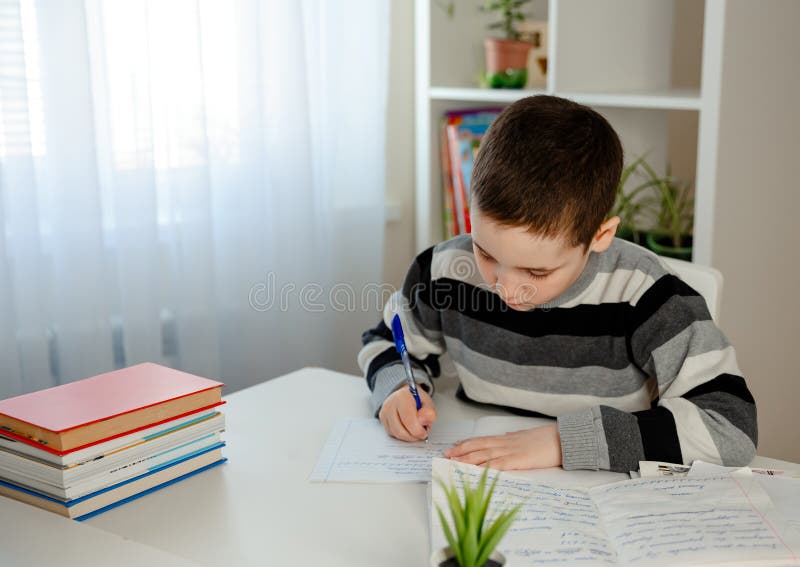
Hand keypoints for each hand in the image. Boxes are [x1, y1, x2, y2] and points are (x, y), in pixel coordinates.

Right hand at [378, 386, 435, 441]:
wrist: (405, 394)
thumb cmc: (417, 400)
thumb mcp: (428, 403)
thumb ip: (429, 412)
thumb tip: (422, 422)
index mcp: (402, 397)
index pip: (408, 419)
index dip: (417, 431)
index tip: (424, 432)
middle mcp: (390, 404)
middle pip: (400, 431)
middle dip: (413, 436)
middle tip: (421, 433)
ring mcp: (384, 412)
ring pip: (396, 434)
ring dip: (408, 436)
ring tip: (415, 429)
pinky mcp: (382, 419)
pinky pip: (393, 434)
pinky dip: (402, 435)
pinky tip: (407, 428)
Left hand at [443, 424, 561, 469]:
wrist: (562, 438)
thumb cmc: (546, 439)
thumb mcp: (527, 436)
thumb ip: (515, 437)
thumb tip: (508, 435)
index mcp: (507, 438)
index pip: (482, 440)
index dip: (467, 443)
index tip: (455, 446)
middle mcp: (505, 443)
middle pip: (477, 446)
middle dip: (460, 451)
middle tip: (446, 455)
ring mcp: (510, 451)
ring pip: (483, 455)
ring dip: (466, 459)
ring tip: (453, 462)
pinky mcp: (518, 461)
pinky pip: (497, 465)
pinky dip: (484, 468)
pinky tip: (475, 470)